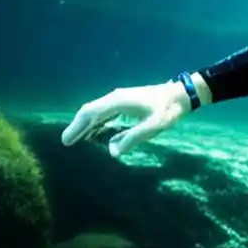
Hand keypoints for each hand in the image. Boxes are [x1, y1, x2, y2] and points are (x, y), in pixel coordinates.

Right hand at [62, 79, 198, 156]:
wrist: (181, 95)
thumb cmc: (168, 110)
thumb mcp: (153, 126)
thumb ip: (133, 138)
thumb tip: (112, 152)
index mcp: (118, 101)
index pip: (90, 114)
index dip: (76, 127)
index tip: (66, 141)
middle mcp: (115, 98)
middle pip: (90, 112)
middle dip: (77, 127)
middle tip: (66, 142)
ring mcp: (121, 99)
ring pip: (97, 112)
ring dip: (86, 125)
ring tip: (77, 140)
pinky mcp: (127, 103)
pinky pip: (106, 113)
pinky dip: (97, 123)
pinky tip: (95, 132)